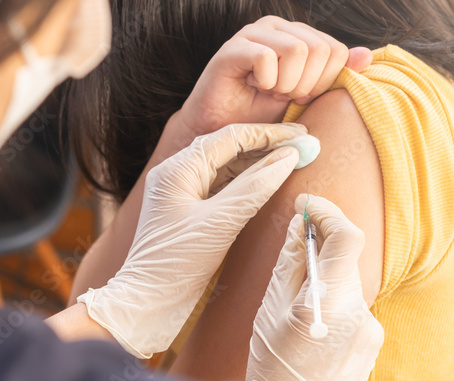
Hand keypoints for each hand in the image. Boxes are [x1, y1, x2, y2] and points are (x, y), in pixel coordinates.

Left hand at [77, 123, 307, 358]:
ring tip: (293, 158)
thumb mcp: (221, 223)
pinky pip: (221, 184)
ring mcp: (180, 190)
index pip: (230, 137)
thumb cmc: (177, 265)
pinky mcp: (187, 208)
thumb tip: (287, 157)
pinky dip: (247, 180)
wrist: (148, 302)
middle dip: (267, 144)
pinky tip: (269, 179)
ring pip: (226, 164)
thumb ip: (255, 187)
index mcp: (177, 169)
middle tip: (305, 144)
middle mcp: (176, 172)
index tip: (302, 135)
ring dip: (259, 161)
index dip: (270, 134)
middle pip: (228, 146)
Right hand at [173, 16, 372, 135]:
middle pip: (319, 48)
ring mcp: (253, 33)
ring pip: (296, 49)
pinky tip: (252, 87)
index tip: (301, 95)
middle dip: (305, 84)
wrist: (223, 132)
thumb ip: (335, 75)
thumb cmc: (264, 114)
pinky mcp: (232, 48)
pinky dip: (264, 82)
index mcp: (298, 35)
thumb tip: (368, 55)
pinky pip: (266, 58)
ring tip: (268, 90)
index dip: (323, 82)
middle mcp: (277, 27)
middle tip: (282, 94)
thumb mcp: (308, 96)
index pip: (336, 50)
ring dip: (285, 83)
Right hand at [247, 195, 384, 379]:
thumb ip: (290, 265)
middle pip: (345, 261)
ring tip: (295, 308)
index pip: (345, 236)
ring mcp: (370, 329)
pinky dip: (332, 306)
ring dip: (324, 282)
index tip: (306, 205)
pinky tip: (311, 329)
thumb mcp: (270, 312)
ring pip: (346, 285)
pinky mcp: (373, 341)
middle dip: (320, 249)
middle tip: (292, 248)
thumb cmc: (274, 370)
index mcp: (328, 303)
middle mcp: (358, 313)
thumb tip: (300, 226)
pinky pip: (352, 308)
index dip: (327, 212)